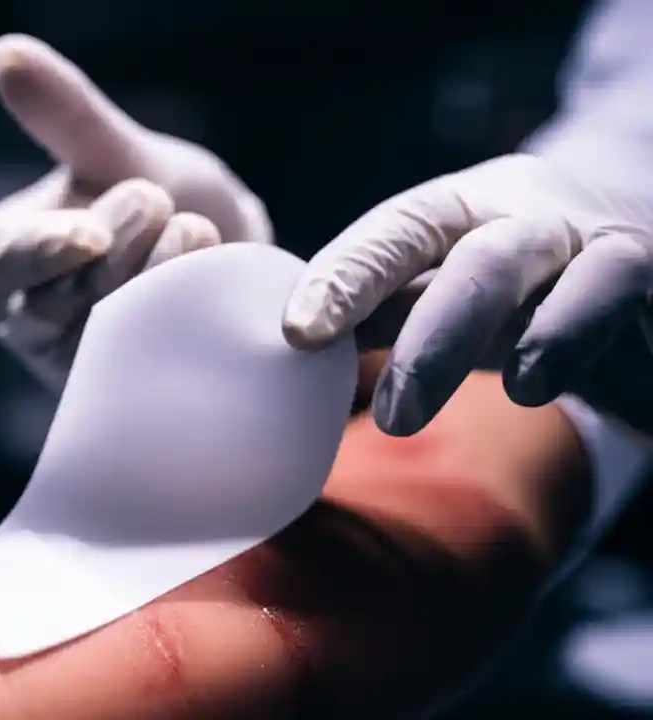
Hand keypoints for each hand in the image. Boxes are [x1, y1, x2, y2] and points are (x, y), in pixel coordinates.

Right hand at [0, 34, 272, 391]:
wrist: (232, 257)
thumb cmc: (162, 197)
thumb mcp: (121, 151)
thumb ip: (66, 112)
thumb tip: (5, 49)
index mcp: (13, 254)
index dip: (37, 253)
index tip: (85, 233)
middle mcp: (33, 312)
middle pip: (50, 304)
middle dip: (111, 255)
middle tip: (158, 202)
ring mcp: (81, 358)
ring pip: (99, 339)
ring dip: (152, 286)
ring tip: (196, 234)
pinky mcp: (127, 388)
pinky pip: (146, 372)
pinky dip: (179, 333)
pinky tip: (211, 298)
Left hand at [282, 153, 652, 435]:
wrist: (635, 244)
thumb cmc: (511, 275)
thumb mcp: (441, 283)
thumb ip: (381, 309)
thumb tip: (291, 345)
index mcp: (462, 210)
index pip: (398, 232)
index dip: (350, 276)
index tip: (299, 330)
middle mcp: (536, 218)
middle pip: (485, 262)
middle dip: (438, 338)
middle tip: (397, 416)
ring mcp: (606, 246)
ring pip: (585, 278)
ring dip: (549, 337)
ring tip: (521, 392)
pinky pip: (629, 300)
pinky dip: (593, 342)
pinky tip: (568, 389)